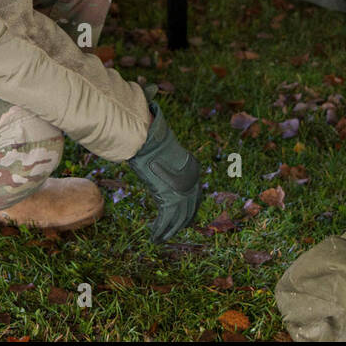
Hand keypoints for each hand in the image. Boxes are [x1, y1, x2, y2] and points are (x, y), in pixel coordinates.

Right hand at [127, 102, 199, 242]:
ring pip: (179, 218)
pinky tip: (154, 237)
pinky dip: (160, 230)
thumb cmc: (152, 138)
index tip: (185, 216)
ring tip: (161, 238)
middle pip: (190, 208)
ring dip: (169, 231)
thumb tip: (154, 106)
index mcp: (193, 168)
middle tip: (174, 232)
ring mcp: (182, 191)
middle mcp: (192, 181)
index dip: (191, 207)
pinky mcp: (171, 199)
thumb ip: (161, 146)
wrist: (149, 140)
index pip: (196, 192)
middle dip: (183, 222)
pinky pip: (166, 220)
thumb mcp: (161, 144)